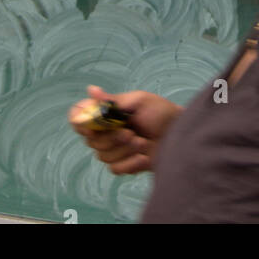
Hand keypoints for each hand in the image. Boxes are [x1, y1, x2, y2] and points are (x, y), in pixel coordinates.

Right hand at [68, 84, 183, 174]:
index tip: (92, 124)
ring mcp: (114, 149)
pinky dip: (130, 163)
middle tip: (131, 132)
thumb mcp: (138, 101)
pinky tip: (143, 156)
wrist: (180, 135)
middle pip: (91, 140)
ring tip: (142, 142)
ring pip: (103, 156)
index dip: (81, 122)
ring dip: (124, 150)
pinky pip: (115, 169)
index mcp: (106, 113)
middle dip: (112, 138)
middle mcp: (106, 131)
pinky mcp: (123, 165)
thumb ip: (113, 101)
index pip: (78, 118)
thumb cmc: (160, 112)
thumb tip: (91, 90)